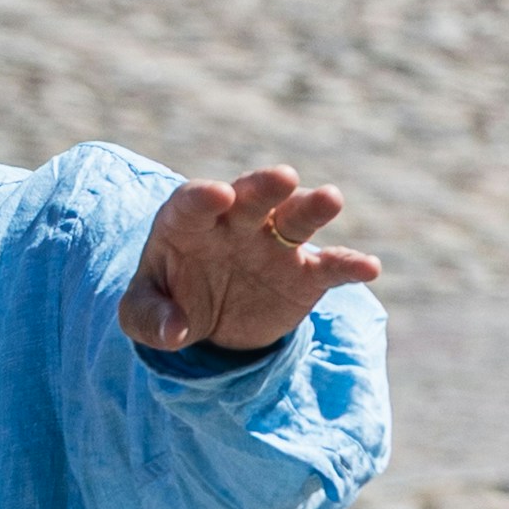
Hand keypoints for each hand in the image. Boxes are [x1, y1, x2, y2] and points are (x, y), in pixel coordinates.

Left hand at [120, 163, 380, 356]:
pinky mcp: (304, 272)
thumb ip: (148, 318)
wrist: (208, 322)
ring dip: (313, 207)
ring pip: (296, 218)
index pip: (193, 202)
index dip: (204, 198)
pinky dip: (350, 264)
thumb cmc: (167, 301)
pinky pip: (330, 266)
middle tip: (282, 177)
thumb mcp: (141, 314)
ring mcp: (274, 243)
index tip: (217, 195)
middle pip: (251, 197)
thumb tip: (173, 331)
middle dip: (265, 186)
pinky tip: (368, 268)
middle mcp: (236, 222)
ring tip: (331, 199)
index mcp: (188, 221)